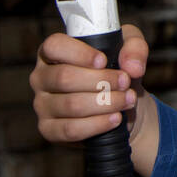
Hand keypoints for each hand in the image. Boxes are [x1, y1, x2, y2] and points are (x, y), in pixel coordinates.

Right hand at [29, 23, 150, 144]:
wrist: (122, 107)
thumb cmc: (118, 71)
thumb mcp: (130, 50)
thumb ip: (134, 48)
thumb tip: (132, 67)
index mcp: (52, 53)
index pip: (54, 46)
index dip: (79, 53)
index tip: (104, 61)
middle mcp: (41, 77)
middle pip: (64, 77)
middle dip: (101, 80)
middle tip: (125, 82)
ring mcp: (42, 105)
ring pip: (71, 105)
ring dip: (105, 103)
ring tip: (127, 99)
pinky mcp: (49, 130)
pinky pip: (71, 129)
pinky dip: (98, 124)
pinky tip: (116, 118)